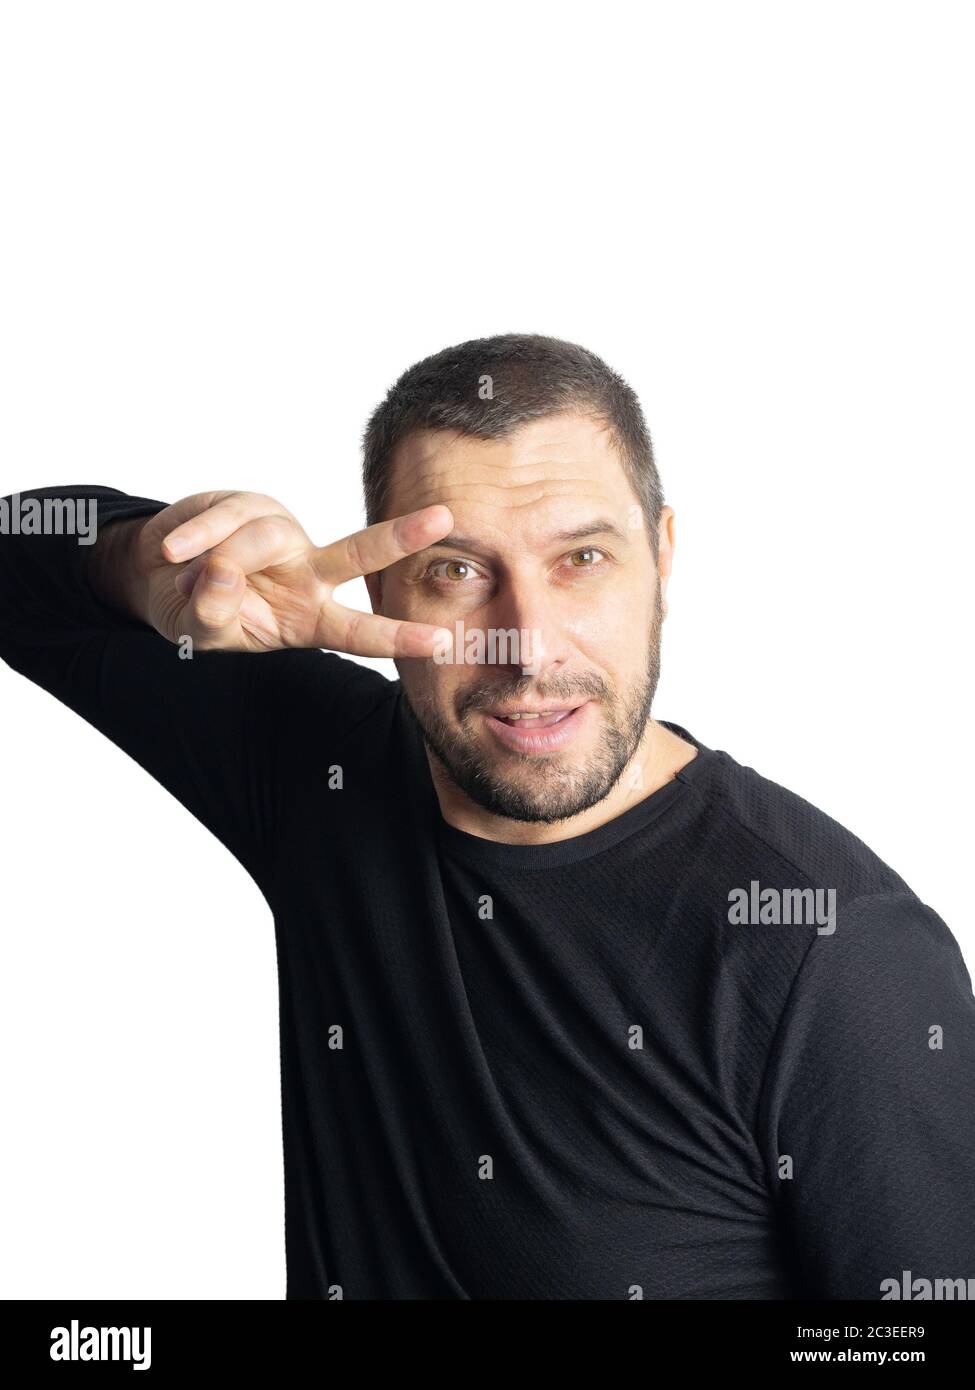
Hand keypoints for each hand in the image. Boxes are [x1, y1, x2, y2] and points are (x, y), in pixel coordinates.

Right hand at [126, 490, 453, 654]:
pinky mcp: (253, 505)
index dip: (398, 637)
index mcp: (308, 619)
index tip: (442, 643)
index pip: (359, 632)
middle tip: (444, 519)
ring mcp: (284, 535)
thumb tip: (225, 572)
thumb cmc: (192, 609)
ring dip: (216, 563)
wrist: (154, 571)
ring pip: (263, 540)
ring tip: (183, 575)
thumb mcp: (200, 630)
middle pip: (358, 554)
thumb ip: (213, 612)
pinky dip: (194, 539)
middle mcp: (307, 573)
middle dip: (400, 537)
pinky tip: (174, 552)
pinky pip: (226, 519)